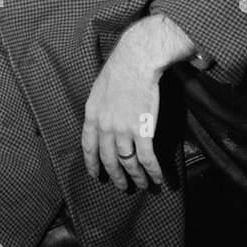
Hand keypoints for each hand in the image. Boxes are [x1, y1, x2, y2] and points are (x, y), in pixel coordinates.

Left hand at [82, 14, 195, 190]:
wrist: (135, 61)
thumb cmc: (120, 69)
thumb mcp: (99, 89)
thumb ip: (100, 108)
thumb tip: (104, 119)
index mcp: (92, 115)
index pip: (88, 146)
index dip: (92, 163)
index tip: (96, 174)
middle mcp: (105, 127)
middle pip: (108, 159)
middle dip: (115, 176)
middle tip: (121, 185)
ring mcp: (122, 130)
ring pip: (128, 163)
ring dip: (136, 177)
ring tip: (142, 185)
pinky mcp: (142, 130)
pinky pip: (147, 158)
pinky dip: (153, 171)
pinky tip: (158, 178)